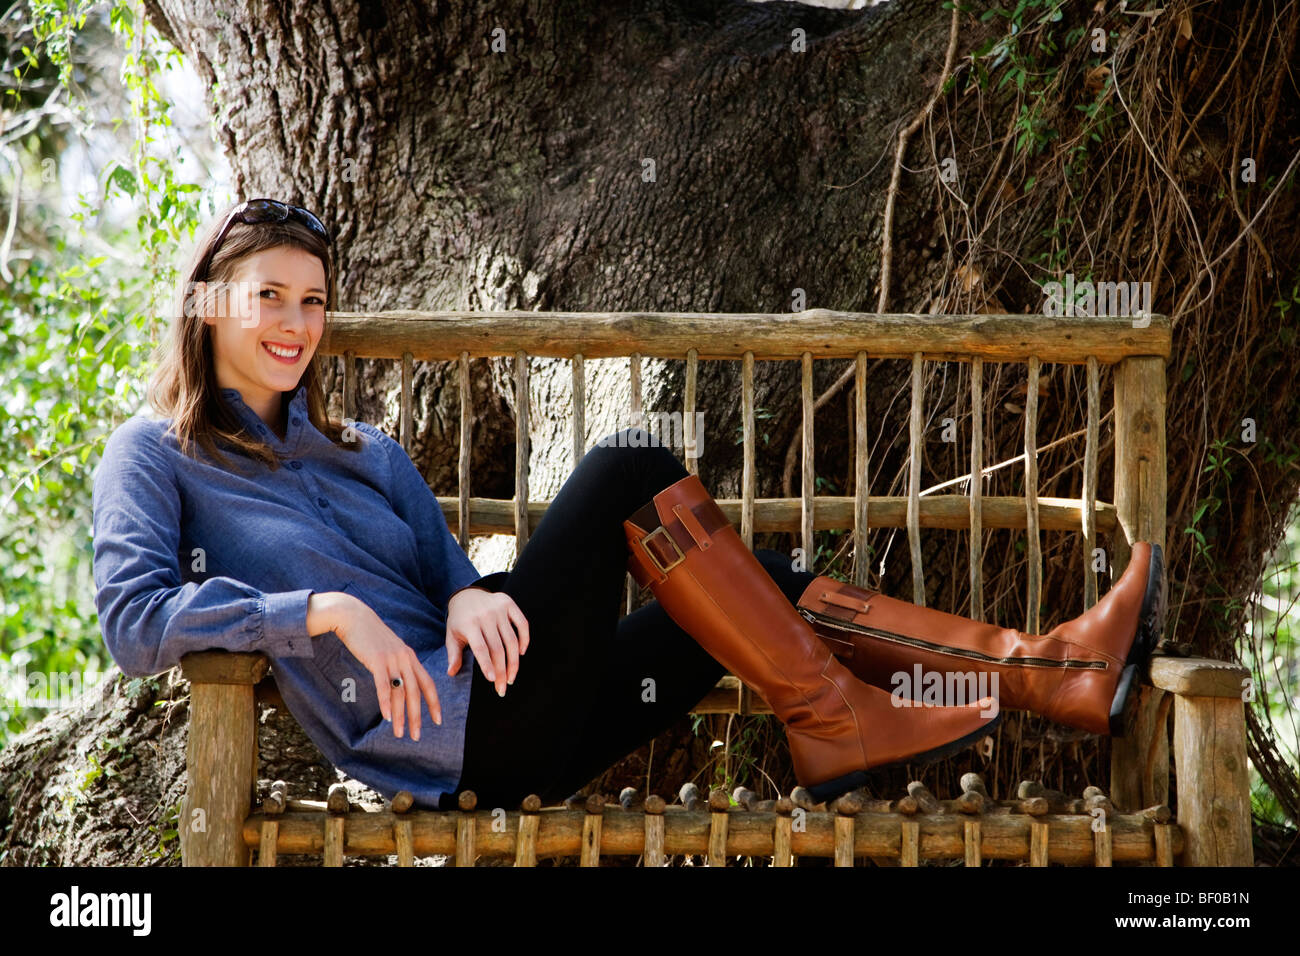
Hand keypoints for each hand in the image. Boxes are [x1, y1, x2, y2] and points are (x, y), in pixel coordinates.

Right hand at [308, 590, 441, 738]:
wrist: (353, 616)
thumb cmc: (370, 636)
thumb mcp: (389, 650)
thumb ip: (397, 665)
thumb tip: (399, 684)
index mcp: (410, 657)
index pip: (428, 683)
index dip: (434, 703)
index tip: (438, 720)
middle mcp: (405, 658)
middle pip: (416, 692)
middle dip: (417, 716)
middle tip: (417, 736)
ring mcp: (392, 659)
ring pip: (401, 692)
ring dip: (401, 715)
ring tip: (400, 734)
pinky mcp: (377, 660)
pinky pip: (384, 685)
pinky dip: (386, 702)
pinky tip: (387, 718)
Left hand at [445, 587, 529, 696]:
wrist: (466, 594)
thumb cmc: (458, 620)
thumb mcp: (451, 636)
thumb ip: (453, 654)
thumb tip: (451, 673)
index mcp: (468, 624)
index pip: (480, 648)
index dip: (487, 665)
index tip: (493, 681)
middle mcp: (485, 615)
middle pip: (498, 648)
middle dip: (502, 671)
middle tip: (502, 689)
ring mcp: (498, 609)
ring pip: (511, 640)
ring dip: (514, 661)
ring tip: (511, 677)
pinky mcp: (509, 603)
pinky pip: (522, 624)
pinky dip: (524, 639)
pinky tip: (521, 653)